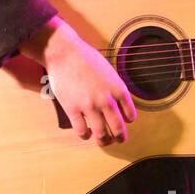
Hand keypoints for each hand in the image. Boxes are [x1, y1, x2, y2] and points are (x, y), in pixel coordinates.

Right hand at [22, 16, 135, 144]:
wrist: (64, 52)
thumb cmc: (86, 58)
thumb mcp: (109, 71)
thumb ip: (115, 87)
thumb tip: (119, 103)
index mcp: (118, 89)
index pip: (130, 114)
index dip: (128, 120)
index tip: (125, 121)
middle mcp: (106, 100)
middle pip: (118, 128)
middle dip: (120, 137)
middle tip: (118, 139)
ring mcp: (89, 106)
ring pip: (102, 134)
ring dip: (104, 141)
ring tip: (103, 141)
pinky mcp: (73, 109)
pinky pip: (82, 131)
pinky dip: (86, 135)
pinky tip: (87, 133)